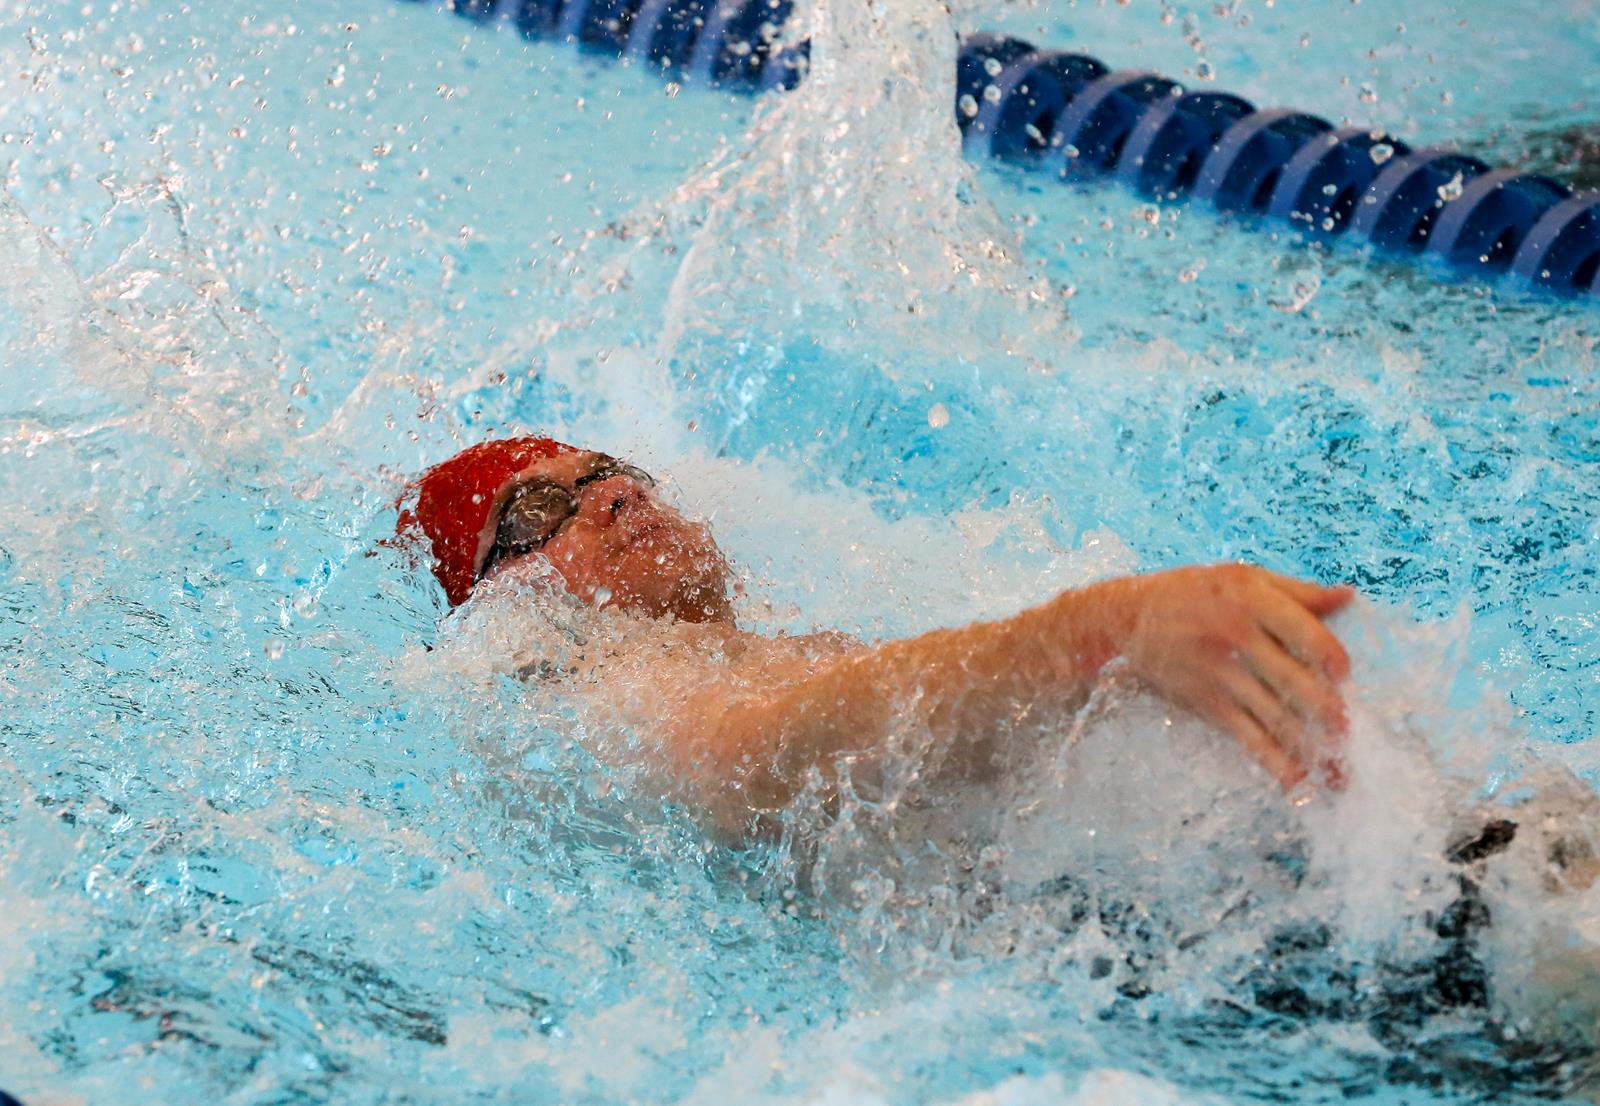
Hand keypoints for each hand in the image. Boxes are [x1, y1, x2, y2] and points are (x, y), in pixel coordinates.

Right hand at [1116, 564, 1352, 790]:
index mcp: (1252, 600)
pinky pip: (1247, 736)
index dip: (1329, 656)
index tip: (1344, 674)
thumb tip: (1348, 597)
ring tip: (1338, 767)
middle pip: (1292, 679)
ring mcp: (1220, 674)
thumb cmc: (1193, 592)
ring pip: (1274, 715)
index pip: (1302, 631)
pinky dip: (1272, 762)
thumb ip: (1297, 591)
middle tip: (1346, 731)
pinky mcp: (1207, 703)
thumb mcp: (1243, 578)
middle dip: (1324, 710)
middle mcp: (1236, 637)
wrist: (1128, 618)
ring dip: (1308, 745)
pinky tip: (1295, 780)